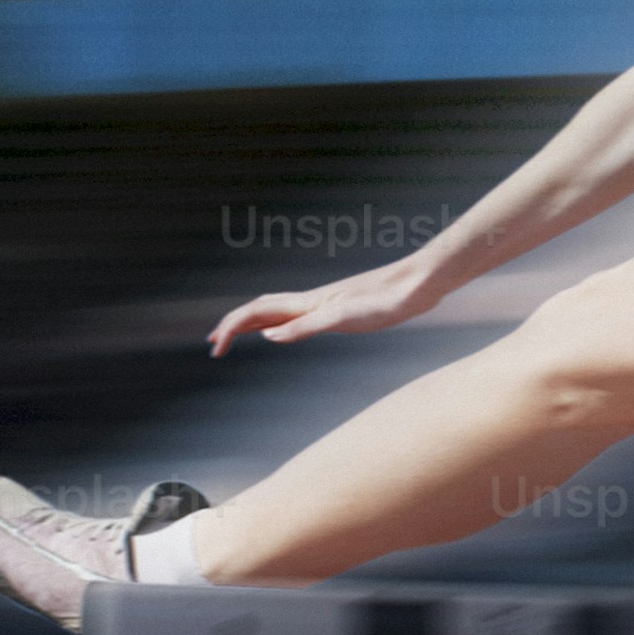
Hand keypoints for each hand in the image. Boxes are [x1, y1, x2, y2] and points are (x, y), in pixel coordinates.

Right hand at [209, 257, 438, 357]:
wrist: (419, 284)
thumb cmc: (387, 301)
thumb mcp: (345, 318)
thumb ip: (307, 326)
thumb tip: (267, 336)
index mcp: (309, 304)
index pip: (257, 312)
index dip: (231, 328)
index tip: (214, 350)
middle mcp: (312, 301)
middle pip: (261, 310)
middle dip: (234, 326)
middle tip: (214, 346)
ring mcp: (326, 303)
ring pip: (278, 312)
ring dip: (254, 324)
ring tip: (239, 335)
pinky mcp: (341, 308)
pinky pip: (299, 317)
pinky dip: (281, 324)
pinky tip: (286, 331)